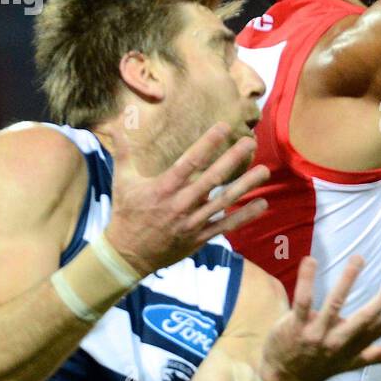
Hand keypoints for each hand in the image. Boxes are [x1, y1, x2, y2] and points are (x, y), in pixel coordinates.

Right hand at [104, 122, 269, 275]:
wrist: (127, 255)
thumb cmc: (126, 214)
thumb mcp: (122, 182)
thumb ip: (122, 152)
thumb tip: (115, 124)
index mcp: (164, 187)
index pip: (190, 161)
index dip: (208, 143)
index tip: (225, 127)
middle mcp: (181, 203)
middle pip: (212, 178)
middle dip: (233, 159)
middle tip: (251, 142)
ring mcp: (192, 222)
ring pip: (224, 201)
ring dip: (246, 185)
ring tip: (265, 170)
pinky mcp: (199, 237)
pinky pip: (226, 225)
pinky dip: (244, 216)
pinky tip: (262, 204)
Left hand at [258, 256, 380, 380]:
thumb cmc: (323, 366)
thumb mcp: (355, 363)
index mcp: (355, 346)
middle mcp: (339, 341)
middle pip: (364, 319)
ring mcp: (317, 334)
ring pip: (334, 304)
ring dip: (347, 281)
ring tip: (359, 259)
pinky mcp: (296, 326)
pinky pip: (302, 301)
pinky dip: (306, 280)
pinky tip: (310, 260)